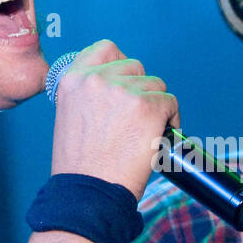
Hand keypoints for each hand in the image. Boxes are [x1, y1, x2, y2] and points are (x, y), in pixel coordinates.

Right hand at [50, 40, 179, 197]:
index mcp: (73, 80)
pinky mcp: (147, 106)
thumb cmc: (81, 167)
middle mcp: (96, 79)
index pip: (106, 49)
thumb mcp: (71, 118)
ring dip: (156, 106)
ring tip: (146, 133)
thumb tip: (120, 88)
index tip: (126, 84)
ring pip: (156, 85)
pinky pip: (171, 102)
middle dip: (140, 90)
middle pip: (135, 67)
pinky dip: (172, 120)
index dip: (121, 65)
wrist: (87, 193)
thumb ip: (90, 96)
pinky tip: (159, 139)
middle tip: (136, 120)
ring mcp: (123, 91)